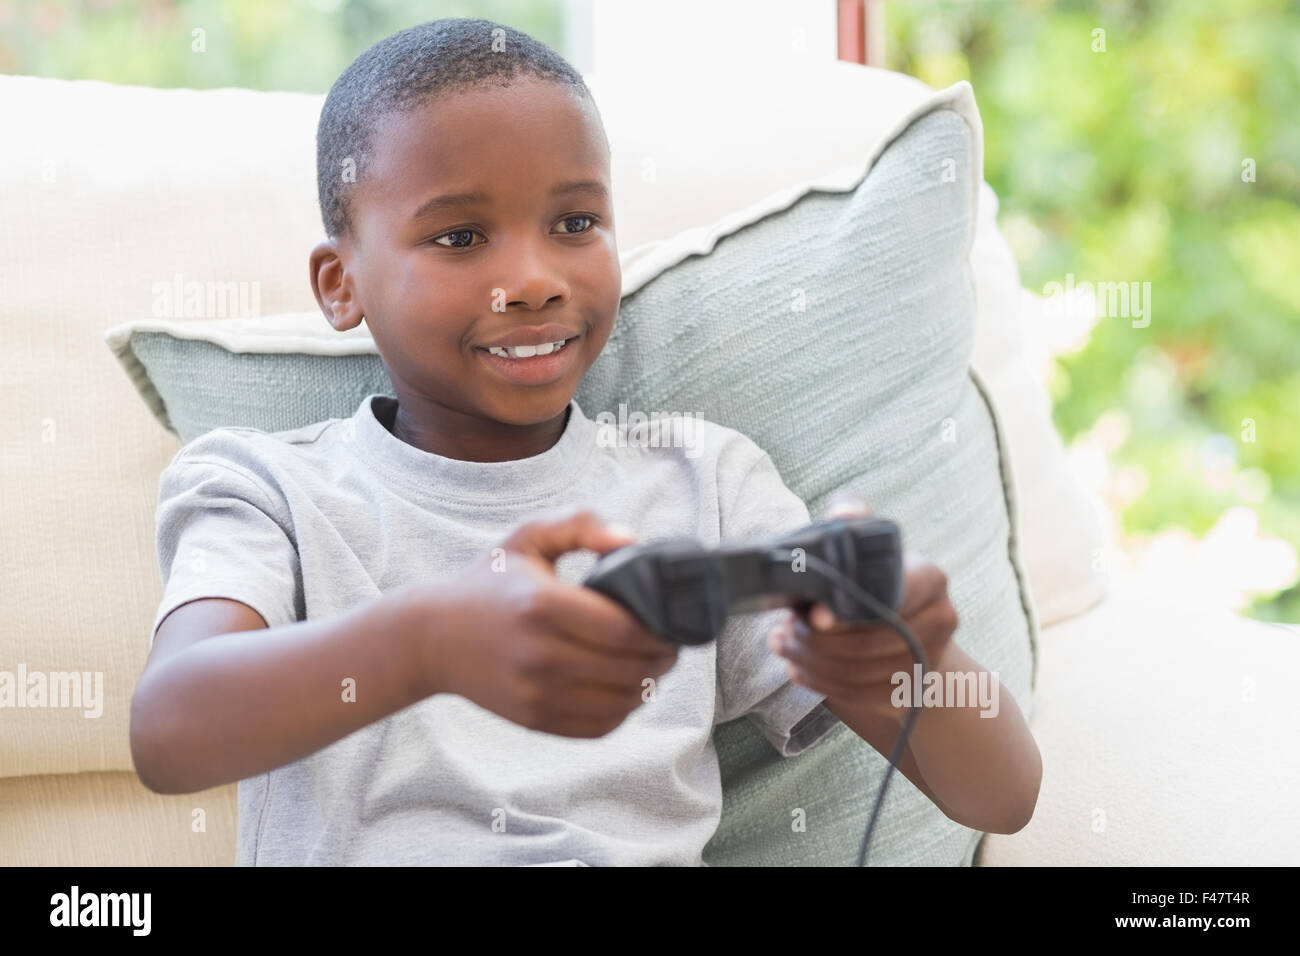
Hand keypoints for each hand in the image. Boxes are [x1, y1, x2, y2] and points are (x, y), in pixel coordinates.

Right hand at [417, 507, 678, 737]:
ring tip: (651, 666)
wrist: (432, 637)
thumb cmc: (489, 583)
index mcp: (542, 605)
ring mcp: (536, 693)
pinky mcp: (534, 719)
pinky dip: (623, 711)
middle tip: (669, 645)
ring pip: (620, 702)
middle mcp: (539, 654)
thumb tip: (629, 540)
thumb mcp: (528, 538)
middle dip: (662, 658)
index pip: (624, 630)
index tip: (671, 622)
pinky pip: (599, 727)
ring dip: (648, 686)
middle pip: (630, 669)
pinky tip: (625, 690)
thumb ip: (579, 524)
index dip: (660, 631)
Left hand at [766, 494, 957, 716]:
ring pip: (859, 673)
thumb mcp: (867, 543)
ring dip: (811, 662)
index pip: (891, 596)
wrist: (909, 626)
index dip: (848, 610)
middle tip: (782, 632)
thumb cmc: (877, 581)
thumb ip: (853, 520)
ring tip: (784, 645)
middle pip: (869, 642)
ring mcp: (928, 661)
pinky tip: (799, 668)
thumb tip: (843, 514)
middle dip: (815, 641)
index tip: (813, 616)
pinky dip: (822, 683)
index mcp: (930, 578)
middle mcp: (940, 620)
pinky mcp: (910, 692)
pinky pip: (860, 696)